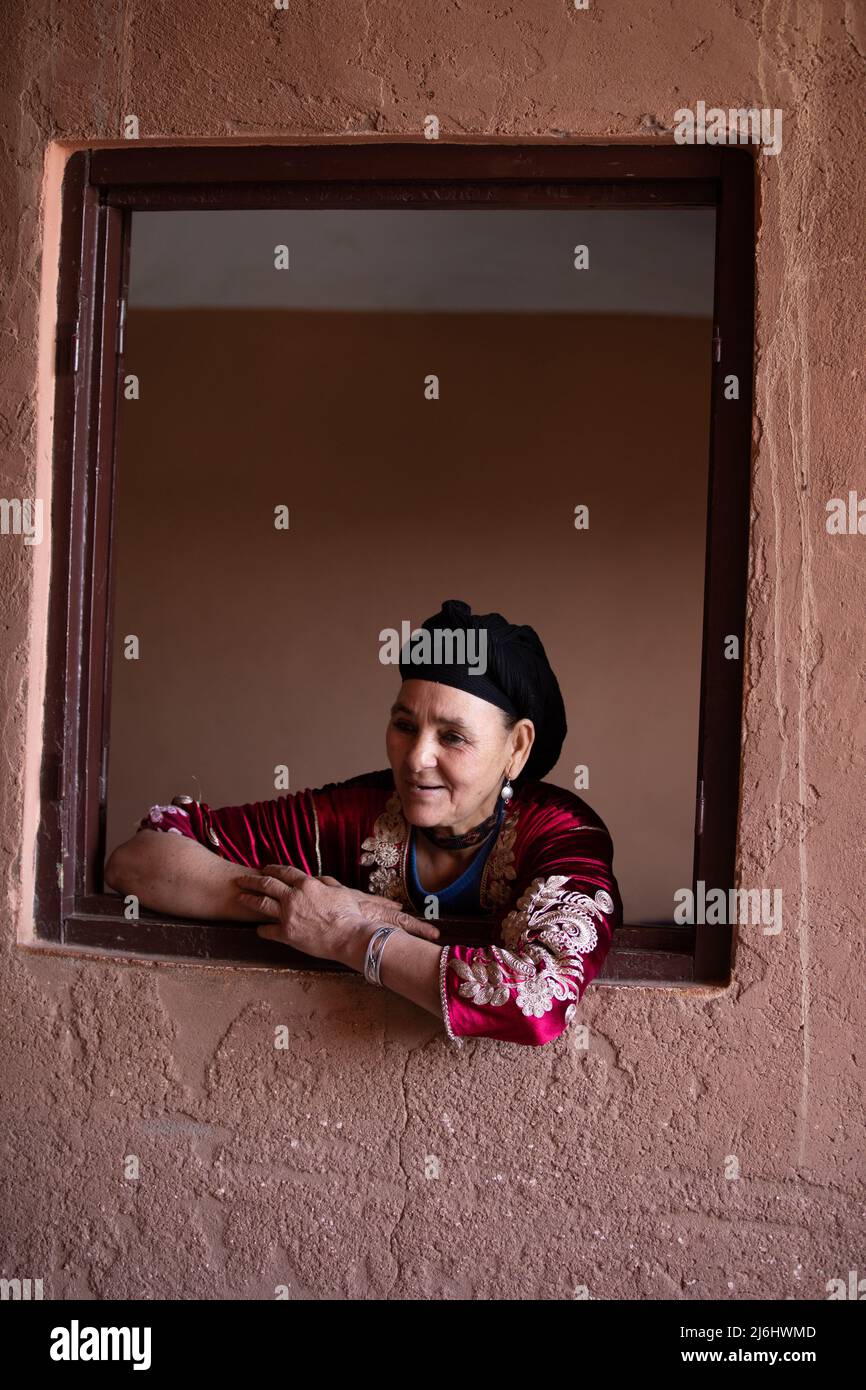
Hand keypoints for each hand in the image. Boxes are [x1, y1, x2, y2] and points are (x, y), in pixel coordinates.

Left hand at [233, 863, 438, 963]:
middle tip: (241, 880)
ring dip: (248, 899)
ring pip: (261, 904)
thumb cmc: (349, 913)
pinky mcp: (286, 934)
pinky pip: (268, 930)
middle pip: (266, 884)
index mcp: (307, 884)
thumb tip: (318, 879)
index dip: (272, 869)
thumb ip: (326, 882)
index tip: (264, 869)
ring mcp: (288, 915)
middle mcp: (293, 897)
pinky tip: (257, 929)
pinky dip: (261, 929)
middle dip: (251, 881)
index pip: (284, 872)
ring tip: (239, 897)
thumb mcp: (340, 890)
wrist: (348, 936)